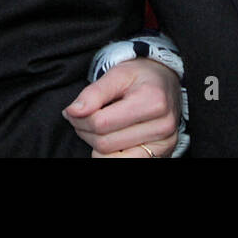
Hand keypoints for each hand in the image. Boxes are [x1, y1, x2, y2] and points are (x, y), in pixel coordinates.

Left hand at [63, 58, 180, 157]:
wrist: (166, 80)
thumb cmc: (140, 76)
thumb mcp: (116, 74)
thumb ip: (93, 93)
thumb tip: (72, 112)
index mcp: (152, 101)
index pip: (102, 123)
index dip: (80, 119)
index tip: (72, 111)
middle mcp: (163, 125)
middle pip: (106, 143)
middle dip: (85, 132)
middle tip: (80, 119)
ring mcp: (165, 142)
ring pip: (113, 158)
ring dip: (96, 146)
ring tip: (96, 128)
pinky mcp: (163, 153)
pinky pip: (129, 163)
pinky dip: (113, 155)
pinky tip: (111, 139)